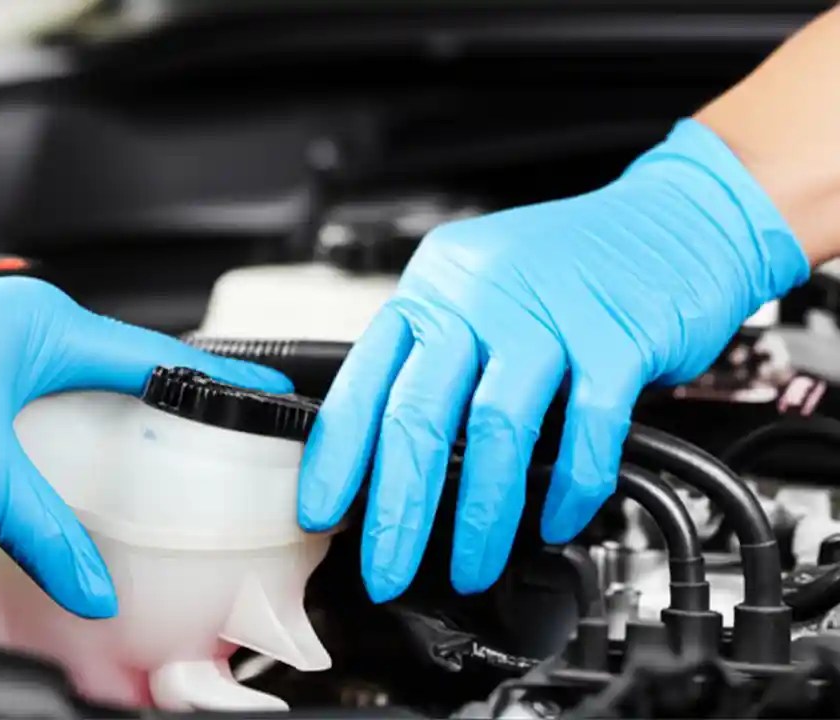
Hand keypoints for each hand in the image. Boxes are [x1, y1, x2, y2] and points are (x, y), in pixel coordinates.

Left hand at [0, 214, 290, 618]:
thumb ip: (39, 530)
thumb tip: (90, 581)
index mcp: (49, 329)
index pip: (157, 357)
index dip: (214, 385)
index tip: (257, 402)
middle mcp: (24, 328)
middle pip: (116, 380)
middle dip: (155, 423)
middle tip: (192, 471)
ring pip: (66, 396)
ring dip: (94, 438)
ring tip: (125, 490)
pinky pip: (23, 407)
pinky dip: (44, 444)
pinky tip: (43, 485)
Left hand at [297, 119, 810, 600]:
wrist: (679, 221)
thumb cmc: (572, 269)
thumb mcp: (481, 293)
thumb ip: (440, 359)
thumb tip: (393, 455)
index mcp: (434, 289)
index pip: (363, 380)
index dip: (336, 456)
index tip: (320, 512)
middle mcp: (479, 295)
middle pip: (418, 414)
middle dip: (397, 509)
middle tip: (385, 568)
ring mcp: (549, 312)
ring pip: (495, 427)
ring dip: (480, 514)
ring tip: (472, 565)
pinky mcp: (617, 335)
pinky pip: (588, 426)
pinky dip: (572, 484)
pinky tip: (557, 519)